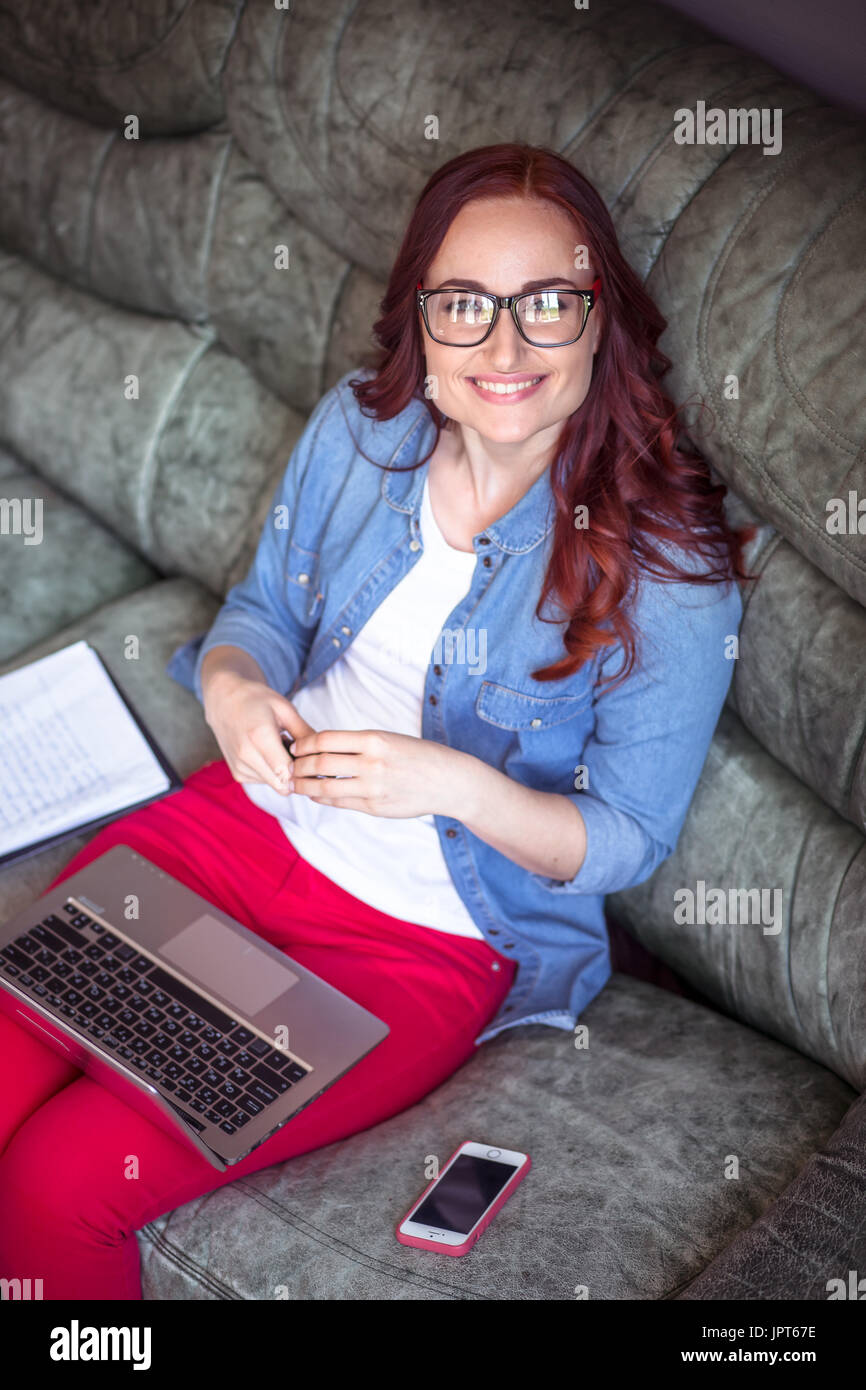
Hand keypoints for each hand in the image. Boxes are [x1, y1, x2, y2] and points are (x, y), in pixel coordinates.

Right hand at [203, 673, 315, 796]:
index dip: (305, 770)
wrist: (224, 700)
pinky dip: (273, 772)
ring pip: (276, 785)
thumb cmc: (257, 701)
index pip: (288, 772)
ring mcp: (240, 767)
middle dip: (298, 774)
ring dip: (284, 773)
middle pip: (283, 784)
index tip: (313, 759)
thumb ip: (305, 734)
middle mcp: (246, 755)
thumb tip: (325, 756)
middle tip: (301, 754)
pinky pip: (265, 782)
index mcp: (259, 736)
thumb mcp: (285, 709)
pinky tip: (270, 753)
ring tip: (282, 748)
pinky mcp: (237, 774)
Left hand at [286, 728, 463, 818]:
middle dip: (298, 766)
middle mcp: (372, 763)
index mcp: (374, 740)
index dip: (304, 744)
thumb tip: (322, 749)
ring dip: (305, 786)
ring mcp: (373, 788)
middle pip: (320, 764)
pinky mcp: (375, 807)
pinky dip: (322, 798)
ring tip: (296, 783)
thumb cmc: (417, 756)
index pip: (326, 739)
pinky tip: (316, 794)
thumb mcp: (389, 739)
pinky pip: (340, 803)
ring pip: (325, 788)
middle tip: (289, 766)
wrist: (448, 781)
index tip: (296, 747)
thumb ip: (358, 744)